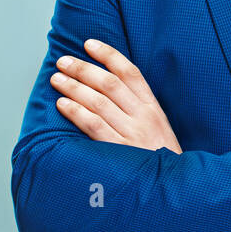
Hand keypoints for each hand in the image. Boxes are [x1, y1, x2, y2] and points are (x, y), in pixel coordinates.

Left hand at [50, 39, 181, 153]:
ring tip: (57, 79)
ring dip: (74, 87)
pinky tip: (62, 104)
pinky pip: (94, 126)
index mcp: (154, 108)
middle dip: (84, 69)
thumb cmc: (159, 159)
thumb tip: (107, 88)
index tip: (89, 44)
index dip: (108, 55)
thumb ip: (137, 109)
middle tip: (63, 61)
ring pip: (99, 102)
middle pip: (110, 84)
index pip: (131, 73)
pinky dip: (76, 113)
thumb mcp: (158, 128)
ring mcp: (132, 133)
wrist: (173, 187)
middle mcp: (144, 117)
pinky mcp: (119, 151)